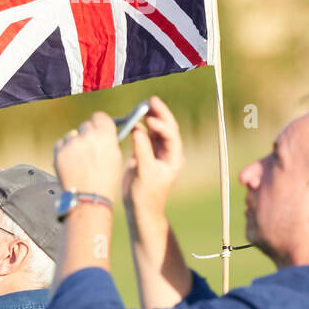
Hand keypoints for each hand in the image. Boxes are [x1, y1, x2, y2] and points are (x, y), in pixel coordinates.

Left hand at [54, 112, 122, 199]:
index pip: (100, 116)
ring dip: (75, 143)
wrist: (88, 199)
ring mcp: (72, 143)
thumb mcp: (115, 157)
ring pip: (72, 135)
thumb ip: (108, 140)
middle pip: (86, 125)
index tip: (98, 128)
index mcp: (105, 135)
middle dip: (87, 135)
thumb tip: (102, 131)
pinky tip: (71, 164)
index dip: (99, 123)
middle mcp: (88, 136)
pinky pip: (61, 144)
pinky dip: (65, 151)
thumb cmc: (105, 181)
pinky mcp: (59, 151)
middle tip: (89, 148)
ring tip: (80, 161)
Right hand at [123, 96, 182, 220]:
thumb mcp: (144, 172)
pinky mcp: (147, 155)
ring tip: (143, 105)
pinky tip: (134, 121)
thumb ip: (141, 150)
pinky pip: (145, 137)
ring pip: (156, 131)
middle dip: (159, 113)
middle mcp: (168, 153)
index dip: (161, 125)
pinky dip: (140, 128)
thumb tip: (138, 130)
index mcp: (174, 158)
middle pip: (166, 128)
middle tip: (151, 100)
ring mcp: (158, 153)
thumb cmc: (145, 195)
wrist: (140, 209)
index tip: (149, 119)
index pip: (171, 135)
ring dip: (150, 118)